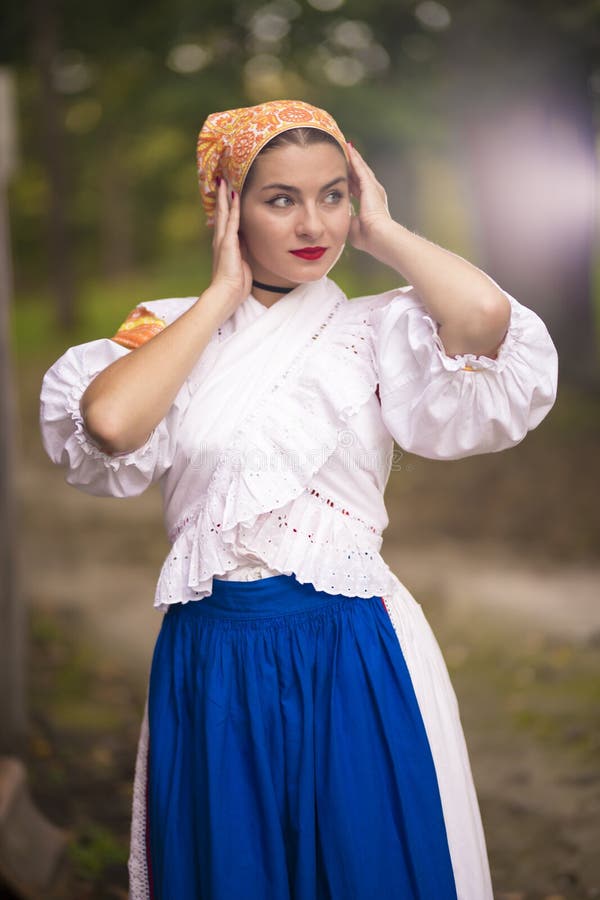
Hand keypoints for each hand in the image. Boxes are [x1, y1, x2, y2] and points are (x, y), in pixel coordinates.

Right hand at [210, 179, 252, 308]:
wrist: (226, 294)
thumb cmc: (234, 284)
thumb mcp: (241, 264)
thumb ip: (243, 252)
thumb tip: (249, 243)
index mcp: (225, 245)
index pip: (225, 221)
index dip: (225, 207)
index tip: (227, 193)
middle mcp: (221, 240)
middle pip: (220, 212)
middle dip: (221, 196)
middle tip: (220, 180)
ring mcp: (223, 240)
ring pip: (223, 213)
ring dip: (224, 197)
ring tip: (223, 181)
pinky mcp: (228, 243)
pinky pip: (231, 221)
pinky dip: (233, 208)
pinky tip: (234, 195)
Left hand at [347, 142, 392, 255]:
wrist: (378, 236)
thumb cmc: (367, 238)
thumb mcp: (352, 227)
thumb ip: (346, 220)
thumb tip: (337, 218)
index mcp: (368, 204)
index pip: (356, 188)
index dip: (348, 180)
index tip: (340, 173)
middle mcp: (372, 193)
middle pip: (359, 175)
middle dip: (351, 166)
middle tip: (342, 154)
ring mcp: (372, 188)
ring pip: (360, 168)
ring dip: (353, 157)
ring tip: (345, 145)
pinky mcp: (370, 185)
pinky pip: (360, 168)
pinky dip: (354, 158)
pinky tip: (348, 148)